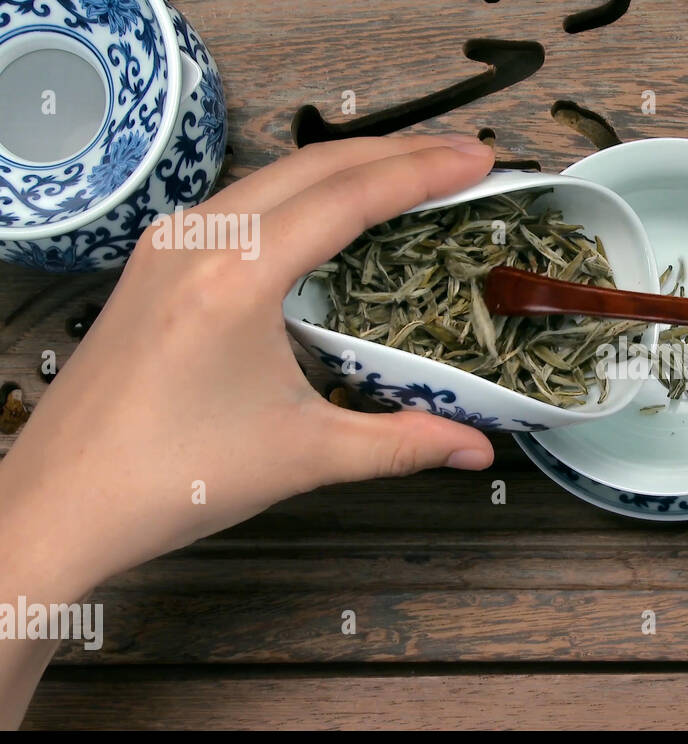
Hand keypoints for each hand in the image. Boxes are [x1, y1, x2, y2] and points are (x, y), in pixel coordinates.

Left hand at [0, 134, 497, 604]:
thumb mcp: (305, 457)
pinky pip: (242, 202)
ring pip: (275, 176)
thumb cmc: (176, 478)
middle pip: (315, 166)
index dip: (424, 172)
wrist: (62, 503)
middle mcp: (198, 238)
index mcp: (238, 275)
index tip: (481, 159)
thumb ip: (401, 443)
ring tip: (411, 175)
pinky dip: (301, 194)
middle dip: (397, 153)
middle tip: (463, 159)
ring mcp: (168, 243)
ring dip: (348, 167)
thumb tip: (478, 449)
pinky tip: (330, 217)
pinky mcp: (154, 261)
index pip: (349, 198)